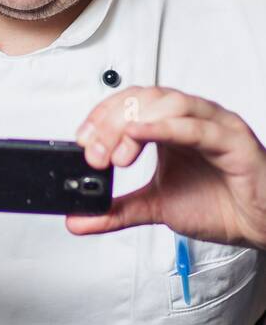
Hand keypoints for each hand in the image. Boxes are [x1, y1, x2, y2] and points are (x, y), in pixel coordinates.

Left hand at [66, 85, 265, 247]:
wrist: (257, 225)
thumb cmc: (218, 204)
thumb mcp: (155, 207)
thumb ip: (115, 211)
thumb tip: (76, 219)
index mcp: (170, 126)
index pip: (129, 103)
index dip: (101, 116)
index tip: (81, 141)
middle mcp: (190, 119)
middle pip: (144, 99)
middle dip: (111, 122)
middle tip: (94, 153)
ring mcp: (213, 125)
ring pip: (170, 103)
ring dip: (135, 123)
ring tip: (116, 153)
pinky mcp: (233, 141)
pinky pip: (198, 126)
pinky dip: (167, 127)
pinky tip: (141, 134)